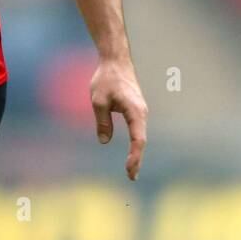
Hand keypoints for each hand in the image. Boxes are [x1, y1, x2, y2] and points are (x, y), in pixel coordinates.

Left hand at [89, 57, 147, 180]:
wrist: (116, 61)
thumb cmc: (106, 79)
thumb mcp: (98, 101)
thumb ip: (102, 122)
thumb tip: (105, 141)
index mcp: (135, 111)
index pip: (138, 139)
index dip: (135, 156)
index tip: (129, 169)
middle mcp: (142, 113)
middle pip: (141, 140)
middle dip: (137, 160)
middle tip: (131, 178)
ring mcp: (141, 112)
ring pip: (140, 136)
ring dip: (137, 153)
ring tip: (131, 171)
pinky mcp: (136, 111)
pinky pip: (138, 131)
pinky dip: (135, 144)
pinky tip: (132, 155)